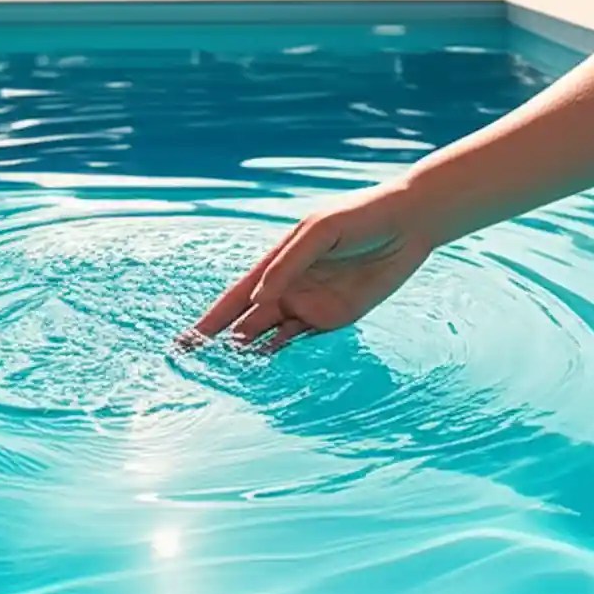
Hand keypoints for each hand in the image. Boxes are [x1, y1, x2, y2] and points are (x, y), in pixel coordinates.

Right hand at [186, 181, 433, 352]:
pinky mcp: (334, 320)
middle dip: (221, 345)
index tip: (185, 342)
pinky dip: (283, 357)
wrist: (408, 225)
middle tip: (197, 370)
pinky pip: (303, 343)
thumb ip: (289, 263)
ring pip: (270, 337)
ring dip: (249, 355)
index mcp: (277, 262)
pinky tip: (264, 372)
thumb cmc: (360, 217)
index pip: (236, 298)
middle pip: (247, 323)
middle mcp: (287, 287)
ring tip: (226, 376)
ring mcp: (309, 306)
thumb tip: (259, 297)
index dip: (210, 320)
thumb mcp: (320, 231)